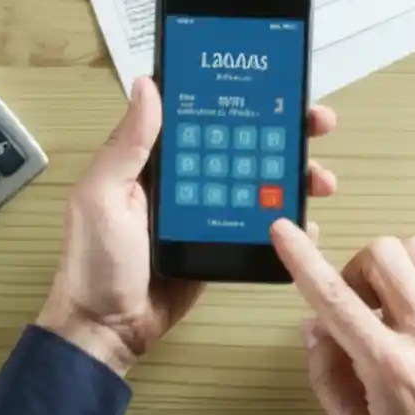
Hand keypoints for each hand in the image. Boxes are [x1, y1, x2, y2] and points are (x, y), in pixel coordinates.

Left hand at [37, 77, 339, 375]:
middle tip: (318, 124)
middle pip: (242, 142)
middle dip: (283, 131)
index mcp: (152, 159)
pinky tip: (309, 220)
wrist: (108, 330)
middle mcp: (184, 178)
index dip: (238, 97)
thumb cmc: (93, 263)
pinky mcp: (220, 242)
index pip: (202, 113)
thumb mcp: (102, 196)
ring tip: (320, 178)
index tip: (275, 83)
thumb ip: (128, 145)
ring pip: (258, 181)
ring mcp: (205, 210)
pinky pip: (259, 223)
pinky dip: (287, 219)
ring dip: (293, 174)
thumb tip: (148, 86)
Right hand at [271, 224, 414, 414]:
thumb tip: (314, 328)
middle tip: (356, 303)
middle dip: (356, 268)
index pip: (333, 298)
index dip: (302, 259)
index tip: (284, 232)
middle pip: (382, 255)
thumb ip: (328, 378)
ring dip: (394, 266)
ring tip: (391, 301)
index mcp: (389, 368)